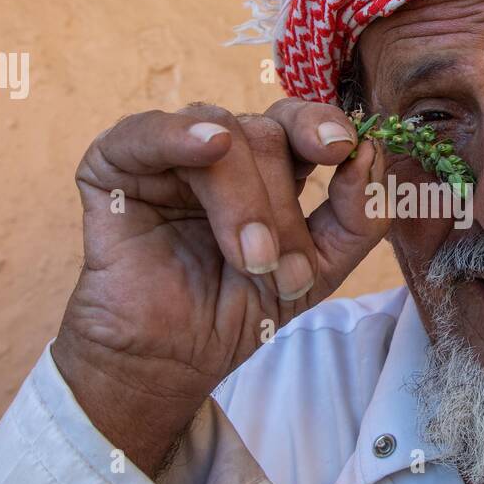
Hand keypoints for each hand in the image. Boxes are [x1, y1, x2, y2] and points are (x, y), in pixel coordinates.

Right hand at [50, 98, 388, 474]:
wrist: (171, 361)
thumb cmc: (237, 312)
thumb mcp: (317, 270)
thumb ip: (356, 218)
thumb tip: (371, 153)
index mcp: (266, 167)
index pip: (301, 122)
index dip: (325, 126)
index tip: (346, 148)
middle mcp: (218, 150)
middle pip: (267, 136)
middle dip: (283, 207)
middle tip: (283, 269)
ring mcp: (167, 153)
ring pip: (222, 137)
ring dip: (245, 203)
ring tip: (252, 261)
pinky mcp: (113, 166)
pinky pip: (147, 131)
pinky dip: (180, 134)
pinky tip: (209, 146)